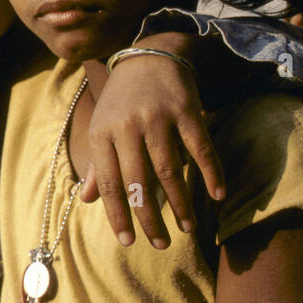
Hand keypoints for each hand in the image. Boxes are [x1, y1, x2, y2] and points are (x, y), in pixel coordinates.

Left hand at [81, 48, 226, 247]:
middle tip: (159, 244)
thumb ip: (96, 166)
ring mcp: (158, 118)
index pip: (108, 182)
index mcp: (102, 134)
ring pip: (169, 170)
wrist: (148, 57)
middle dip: (149, 217)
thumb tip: (85, 201)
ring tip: (186, 228)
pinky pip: (200, 148)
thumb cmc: (121, 102)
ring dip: (179, 203)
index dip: (117, 214)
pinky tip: (217, 196)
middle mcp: (127, 127)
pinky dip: (210, 173)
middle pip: (138, 182)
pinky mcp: (186, 110)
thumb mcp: (102, 129)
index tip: (128, 241)